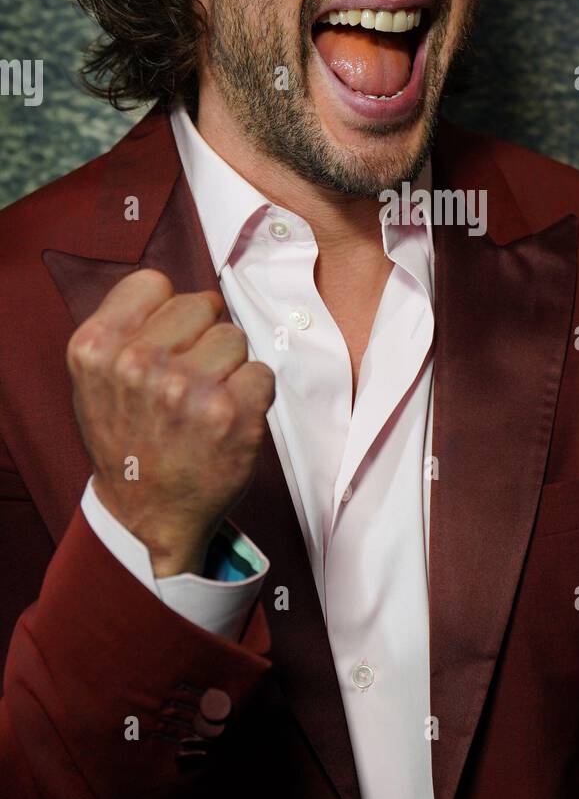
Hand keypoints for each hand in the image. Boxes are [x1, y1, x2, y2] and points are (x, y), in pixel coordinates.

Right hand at [67, 268, 274, 576]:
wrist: (146, 515)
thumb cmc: (127, 441)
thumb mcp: (96, 379)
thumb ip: (125, 328)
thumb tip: (174, 291)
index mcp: (97, 348)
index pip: (154, 283)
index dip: (167, 312)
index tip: (165, 343)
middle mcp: (138, 364)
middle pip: (201, 305)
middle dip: (201, 338)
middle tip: (184, 382)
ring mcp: (186, 388)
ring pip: (234, 337)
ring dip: (228, 368)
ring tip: (202, 404)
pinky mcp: (232, 413)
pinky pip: (262, 372)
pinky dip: (252, 395)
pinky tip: (226, 421)